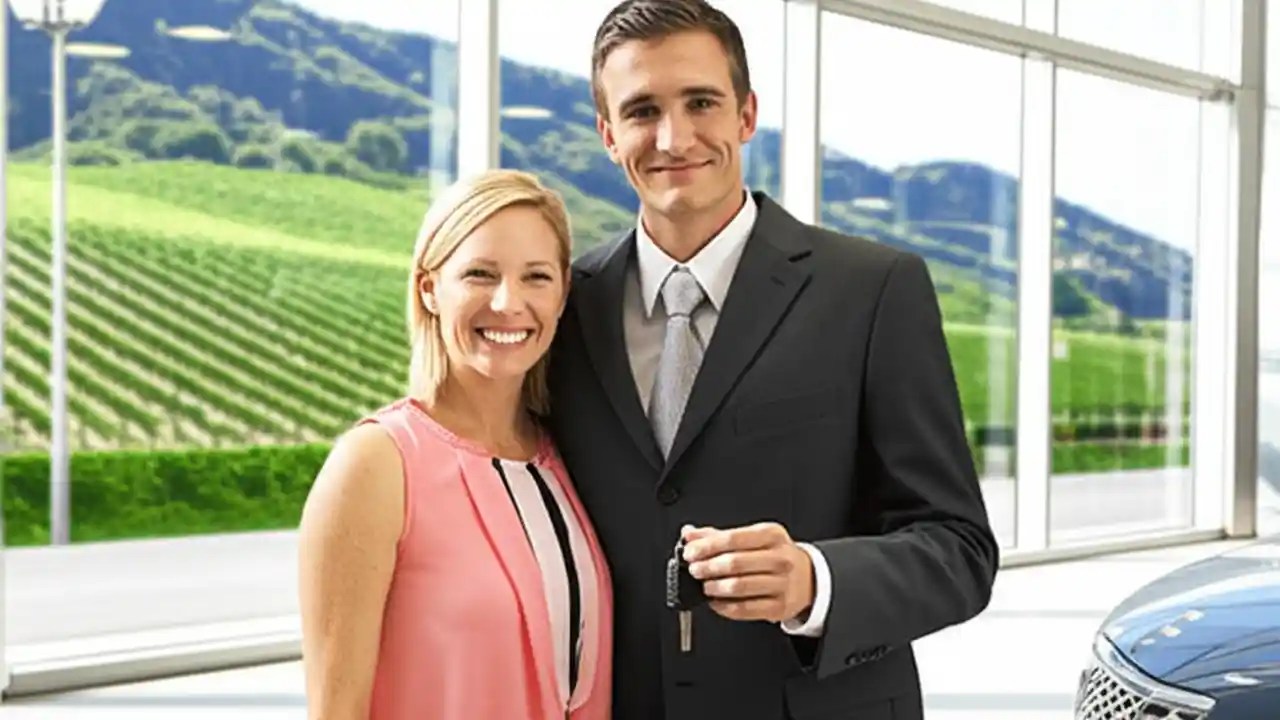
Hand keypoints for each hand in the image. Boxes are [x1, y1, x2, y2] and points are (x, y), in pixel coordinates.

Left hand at [681, 522, 814, 622]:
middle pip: (734, 563)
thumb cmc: (775, 555)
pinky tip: (716, 601)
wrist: (809, 578)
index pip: (733, 539)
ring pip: (738, 587)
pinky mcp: (779, 607)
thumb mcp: (753, 537)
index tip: (691, 552)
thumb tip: (689, 534)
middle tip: (695, 570)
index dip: (706, 546)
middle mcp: (780, 559)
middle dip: (707, 567)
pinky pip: (745, 609)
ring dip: (714, 588)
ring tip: (705, 586)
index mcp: (771, 535)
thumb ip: (718, 535)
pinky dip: (724, 607)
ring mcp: (782, 584)